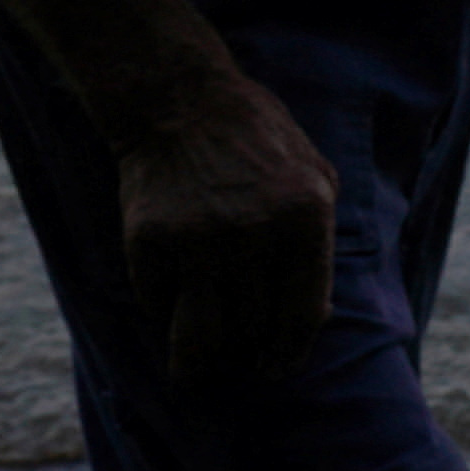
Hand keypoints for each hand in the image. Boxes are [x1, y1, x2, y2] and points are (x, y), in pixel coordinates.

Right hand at [114, 65, 338, 385]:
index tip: (278, 365)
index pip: (302, 316)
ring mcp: (198, 239)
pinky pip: (158, 306)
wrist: (180, 103)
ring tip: (201, 367)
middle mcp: (255, 233)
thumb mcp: (314, 175)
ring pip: (201, 338)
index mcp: (305, 218)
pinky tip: (171, 300)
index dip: (290, 352)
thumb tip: (317, 318)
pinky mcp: (148, 242)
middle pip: (252, 332)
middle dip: (249, 356)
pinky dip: (164, 313)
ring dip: (201, 361)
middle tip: (242, 363)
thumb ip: (320, 243)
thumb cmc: (257, 140)